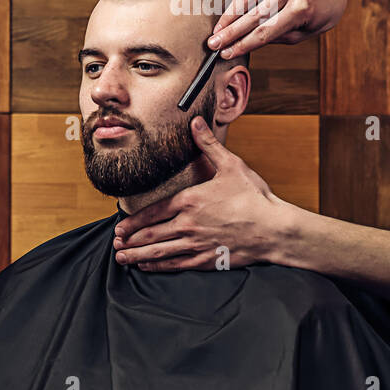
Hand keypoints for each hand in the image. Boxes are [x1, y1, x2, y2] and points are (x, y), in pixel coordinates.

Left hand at [112, 116, 298, 270]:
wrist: (274, 228)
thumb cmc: (254, 197)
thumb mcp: (231, 166)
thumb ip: (209, 145)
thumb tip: (195, 123)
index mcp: (190, 201)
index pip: (153, 212)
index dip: (134, 221)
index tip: (121, 226)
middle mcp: (188, 224)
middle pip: (151, 235)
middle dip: (130, 240)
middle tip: (116, 243)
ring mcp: (196, 244)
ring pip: (159, 252)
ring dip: (137, 255)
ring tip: (122, 257)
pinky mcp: (207, 259)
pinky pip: (176, 265)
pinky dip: (158, 266)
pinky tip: (147, 265)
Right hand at [207, 0, 346, 60]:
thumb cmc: (320, 12)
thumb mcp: (306, 32)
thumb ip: (278, 36)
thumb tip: (245, 40)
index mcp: (302, 8)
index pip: (265, 31)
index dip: (242, 44)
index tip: (226, 53)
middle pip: (252, 14)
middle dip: (229, 31)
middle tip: (212, 43)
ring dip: (229, 14)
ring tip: (217, 29)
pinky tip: (237, 9)